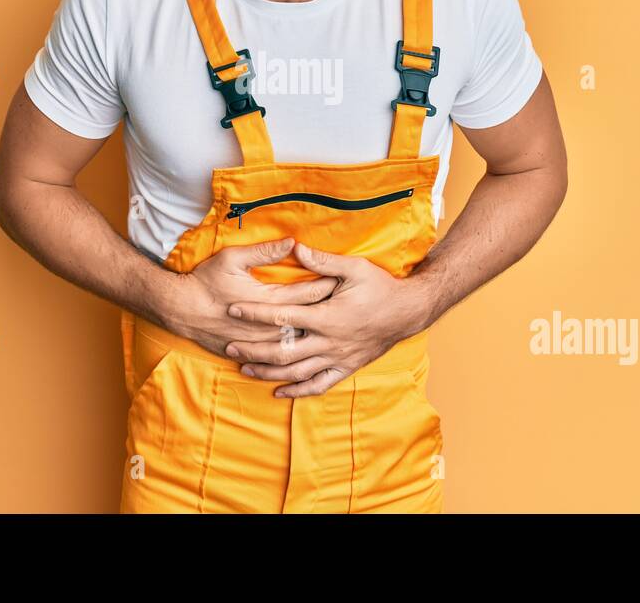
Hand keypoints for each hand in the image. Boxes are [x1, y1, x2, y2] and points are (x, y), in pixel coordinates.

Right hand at [167, 237, 338, 359]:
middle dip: (330, 312)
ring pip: (299, 343)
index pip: (308, 292)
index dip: (328, 284)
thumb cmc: (206, 281)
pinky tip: (312, 354)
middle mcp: (269, 325)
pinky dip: (299, 357)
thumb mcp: (232, 259)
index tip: (345, 279)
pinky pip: (281, 360)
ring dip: (318, 336)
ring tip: (339, 331)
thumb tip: (292, 242)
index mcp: (269, 300)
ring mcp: (261, 342)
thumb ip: (265, 252)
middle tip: (352, 306)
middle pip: (310, 320)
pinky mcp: (252, 352)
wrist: (181, 310)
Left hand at [222, 241, 430, 397]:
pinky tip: (279, 391)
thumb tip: (295, 247)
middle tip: (230, 345)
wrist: (409, 312)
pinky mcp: (346, 367)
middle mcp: (329, 342)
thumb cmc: (381, 287)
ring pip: (296, 371)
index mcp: (327, 316)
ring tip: (244, 367)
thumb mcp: (355, 268)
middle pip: (282, 350)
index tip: (234, 309)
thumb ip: (323, 261)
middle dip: (253, 348)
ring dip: (268, 371)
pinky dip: (297, 390)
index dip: (255, 312)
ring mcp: (337, 358)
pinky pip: (318, 385)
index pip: (282, 315)